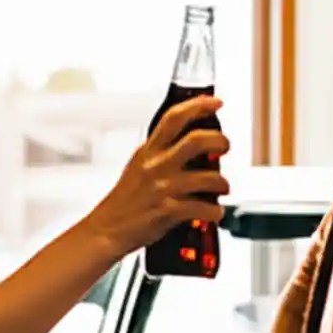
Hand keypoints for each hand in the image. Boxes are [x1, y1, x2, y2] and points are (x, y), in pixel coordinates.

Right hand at [84, 96, 230, 256]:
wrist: (107, 229)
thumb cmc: (124, 201)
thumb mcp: (138, 165)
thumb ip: (160, 152)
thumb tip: (188, 141)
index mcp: (149, 151)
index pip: (174, 118)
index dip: (198, 106)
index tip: (215, 102)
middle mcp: (156, 166)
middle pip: (196, 140)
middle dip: (219, 141)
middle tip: (225, 147)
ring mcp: (163, 188)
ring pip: (207, 178)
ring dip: (222, 183)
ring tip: (222, 188)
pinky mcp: (168, 212)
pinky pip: (203, 208)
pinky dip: (215, 212)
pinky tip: (214, 213)